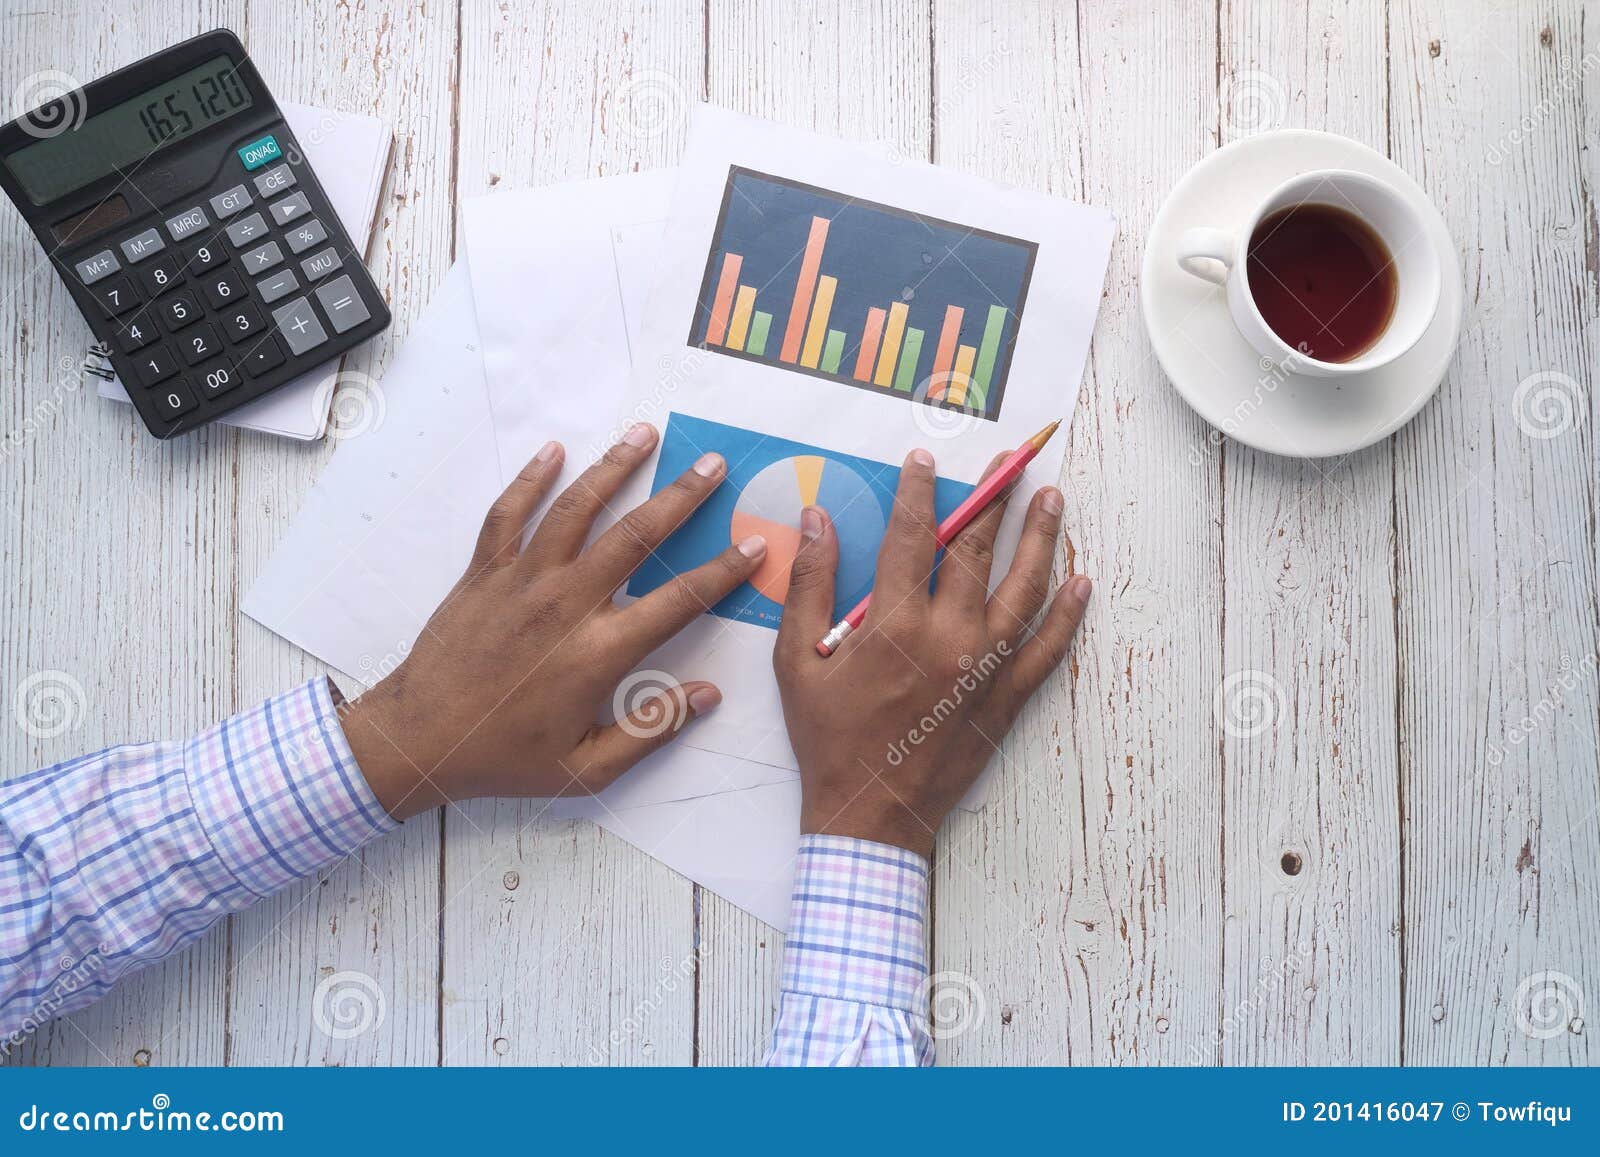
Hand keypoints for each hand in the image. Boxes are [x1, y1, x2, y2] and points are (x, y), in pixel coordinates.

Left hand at [339, 424, 767, 820]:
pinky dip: (531, 479)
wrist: (421, 739)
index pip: (679, 600)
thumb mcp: (588, 768)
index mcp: (599, 651)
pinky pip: (510, 514)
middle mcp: (567, 604)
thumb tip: (706, 696)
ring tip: (644, 434)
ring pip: (576, 509)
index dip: (723, 571)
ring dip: (614, 468)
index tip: (754, 545)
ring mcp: (523, 581)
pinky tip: (554, 450)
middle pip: (635, 536)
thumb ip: (651, 730)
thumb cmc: (506, 758)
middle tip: (712, 465)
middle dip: (680, 497)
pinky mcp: (485, 572)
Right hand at [773, 448, 1090, 858]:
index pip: (909, 535)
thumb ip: (808, 585)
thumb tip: (814, 521)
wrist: (871, 813)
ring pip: (1023, 588)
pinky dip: (1067, 614)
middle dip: (991, 498)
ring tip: (1053, 500)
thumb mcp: (797, 662)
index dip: (917, 491)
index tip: (924, 460)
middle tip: (1008, 462)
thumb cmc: (829, 740)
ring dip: (1041, 539)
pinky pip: (1047, 648)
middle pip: (975, 550)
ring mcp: (985, 668)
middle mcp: (949, 637)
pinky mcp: (1007, 698)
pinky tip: (1080, 583)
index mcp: (894, 625)